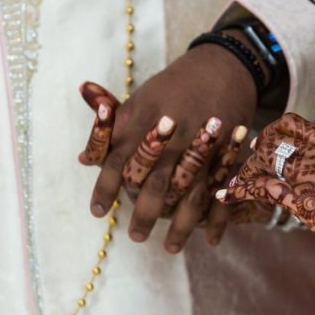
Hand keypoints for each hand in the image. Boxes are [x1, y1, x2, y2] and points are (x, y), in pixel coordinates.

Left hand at [82, 43, 256, 251]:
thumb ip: (110, 132)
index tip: (96, 212)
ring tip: (170, 249)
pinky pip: (224, 191)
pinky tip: (211, 240)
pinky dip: (218, 218)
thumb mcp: (138, 101)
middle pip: (156, 182)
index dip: (106, 188)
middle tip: (135, 237)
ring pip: (191, 193)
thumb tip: (83, 160)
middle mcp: (174, 135)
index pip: (118, 161)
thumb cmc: (172, 87)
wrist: (222, 66)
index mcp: (145, 121)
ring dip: (181, 226)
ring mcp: (205, 145)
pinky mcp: (230, 151)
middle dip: (145, 214)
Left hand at [217, 113, 314, 261]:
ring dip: (244, 171)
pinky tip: (224, 196)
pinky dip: (238, 191)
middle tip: (246, 160)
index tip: (261, 141)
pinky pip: (260, 188)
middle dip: (255, 152)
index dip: (272, 131)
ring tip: (233, 180)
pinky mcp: (298, 198)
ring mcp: (306, 175)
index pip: (293, 125)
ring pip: (263, 162)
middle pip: (272, 142)